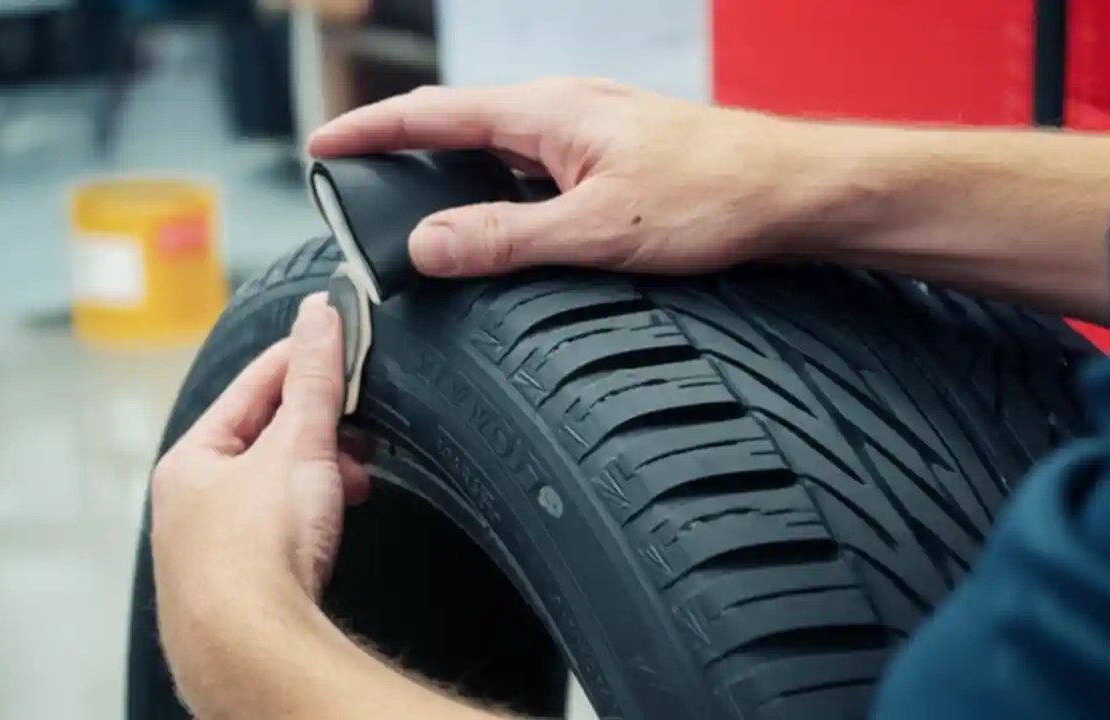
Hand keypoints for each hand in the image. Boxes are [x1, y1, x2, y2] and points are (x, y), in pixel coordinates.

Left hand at [150, 294, 370, 711]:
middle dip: (320, 431)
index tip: (338, 335)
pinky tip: (333, 525)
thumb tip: (319, 316)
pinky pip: (281, 529)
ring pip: (275, 487)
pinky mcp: (239, 584)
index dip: (301, 358)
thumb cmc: (256, 552)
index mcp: (190, 460)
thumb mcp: (298, 445)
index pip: (252, 386)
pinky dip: (312, 516)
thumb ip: (314, 378)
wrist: (250, 648)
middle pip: (266, 439)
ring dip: (321, 475)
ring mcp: (211, 547)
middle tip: (358, 429)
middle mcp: (190, 502)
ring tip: (353, 483)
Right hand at [308, 78, 852, 276]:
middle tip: (355, 183)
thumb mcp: (597, 230)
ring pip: (499, 147)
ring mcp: (589, 130)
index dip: (369, 130)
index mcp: (546, 112)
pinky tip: (505, 222)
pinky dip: (501, 188)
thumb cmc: (710, 197)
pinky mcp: (612, 154)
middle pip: (460, 124)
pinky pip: (536, 165)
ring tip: (416, 209)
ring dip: (454, 173)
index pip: (432, 113)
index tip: (319, 146)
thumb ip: (505, 238)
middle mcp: (562, 109)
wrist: (789, 190)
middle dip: (402, 150)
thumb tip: (425, 248)